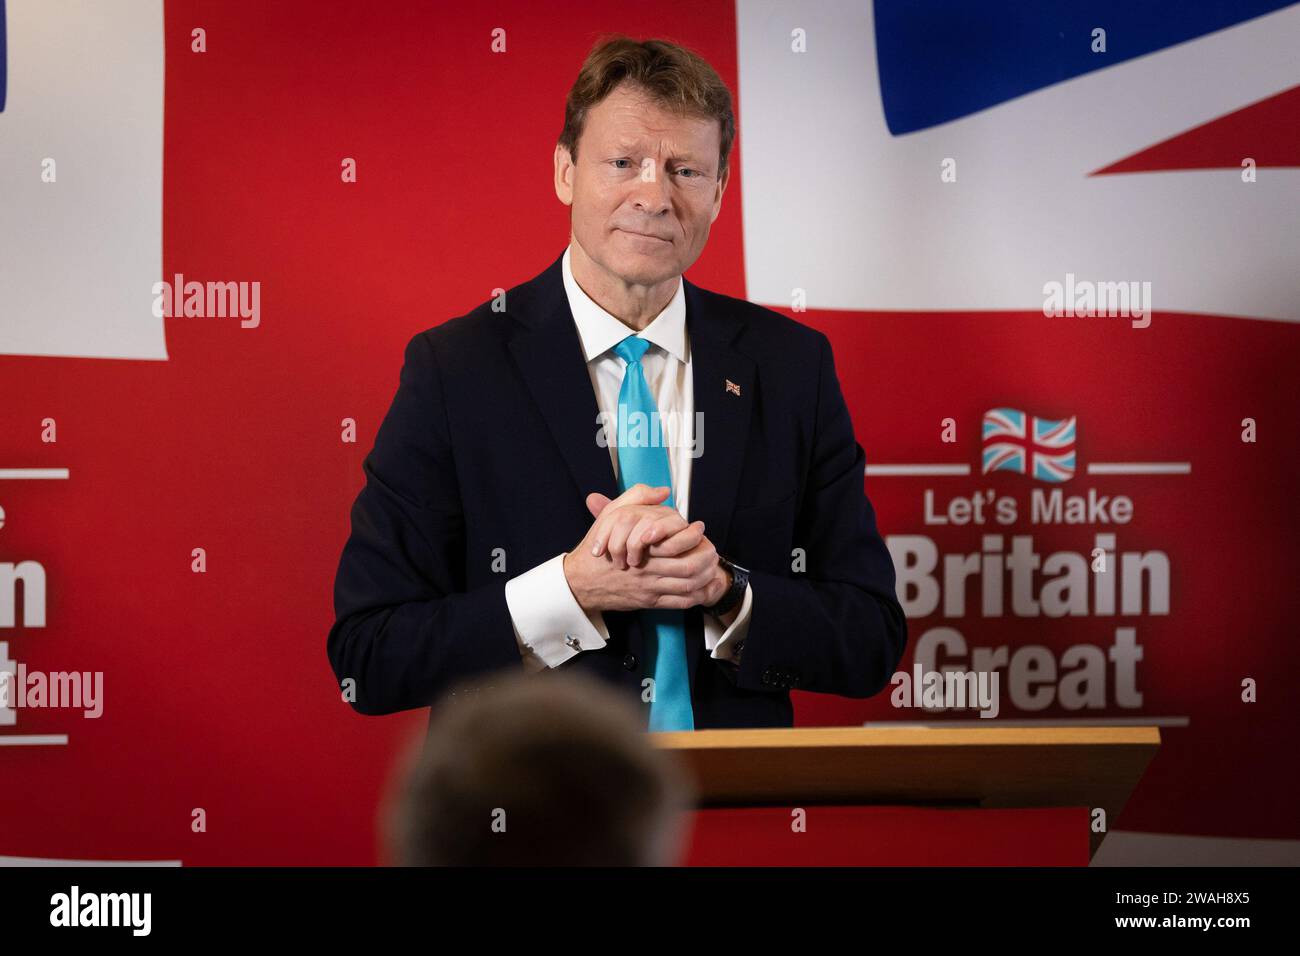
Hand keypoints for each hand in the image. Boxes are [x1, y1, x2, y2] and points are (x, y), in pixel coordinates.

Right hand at [563, 484, 729, 611]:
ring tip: (713, 567)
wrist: (580, 582)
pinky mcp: (650, 602)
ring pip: (688, 585)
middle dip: (707, 558)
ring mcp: (650, 588)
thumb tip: (663, 491)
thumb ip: (636, 498)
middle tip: (713, 549)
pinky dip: (696, 596)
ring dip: (706, 576)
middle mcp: (648, 569)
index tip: (699, 529)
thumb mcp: (611, 516)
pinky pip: (679, 602)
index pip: (677, 543)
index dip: (694, 536)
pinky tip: (703, 587)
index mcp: (641, 547)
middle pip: (689, 566)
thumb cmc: (597, 550)